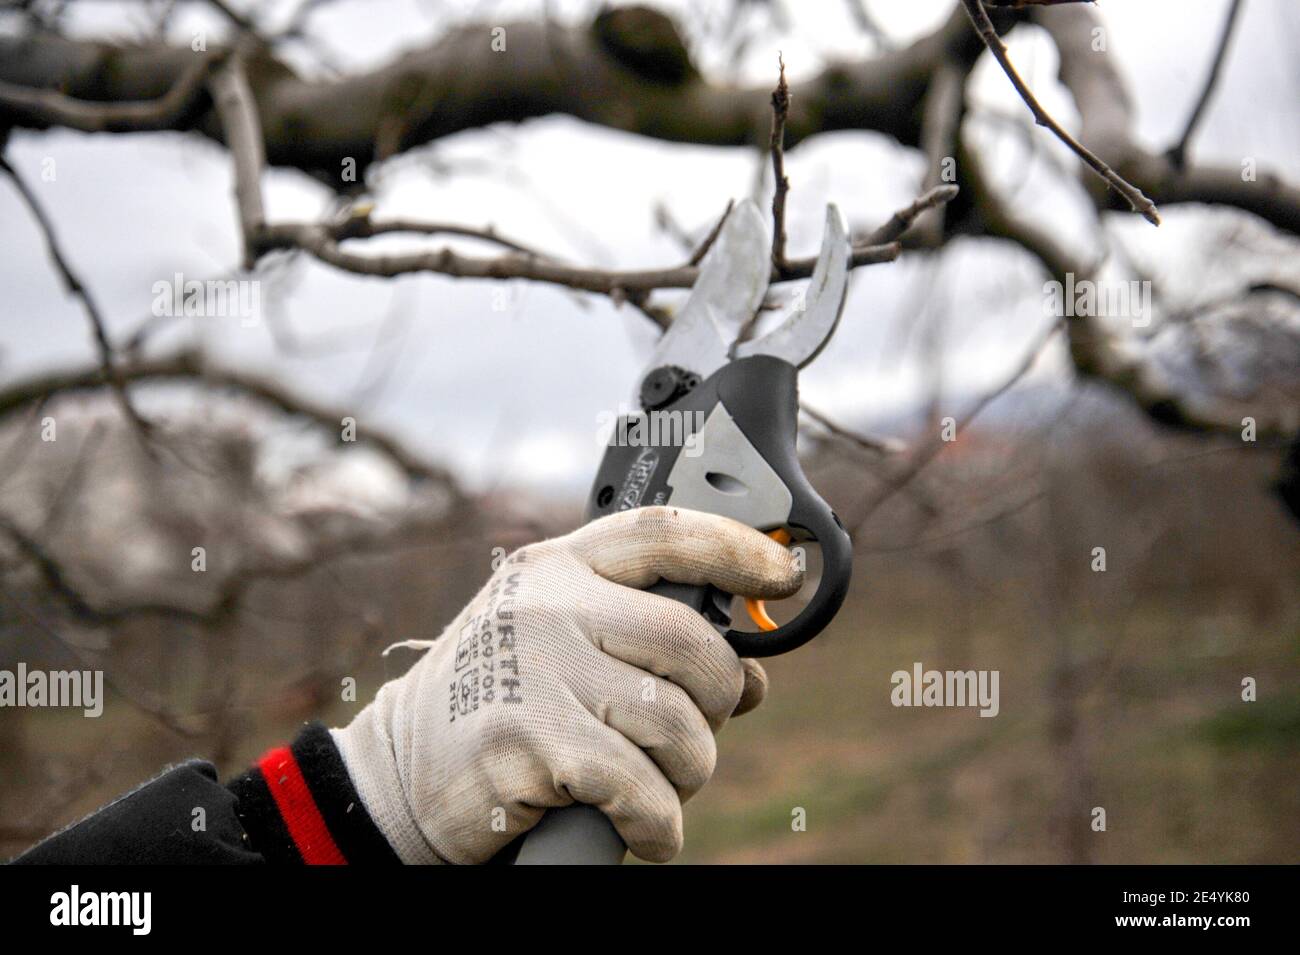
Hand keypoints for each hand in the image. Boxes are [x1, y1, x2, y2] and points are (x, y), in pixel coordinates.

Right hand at [331, 505, 800, 862]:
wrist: (397, 773)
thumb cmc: (499, 704)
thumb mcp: (562, 645)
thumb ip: (645, 641)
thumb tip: (754, 675)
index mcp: (560, 569)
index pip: (664, 535)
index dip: (736, 548)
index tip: (783, 573)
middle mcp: (550, 605)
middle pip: (692, 642)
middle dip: (720, 700)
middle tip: (699, 732)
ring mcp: (538, 669)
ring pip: (676, 722)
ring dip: (689, 772)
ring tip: (659, 787)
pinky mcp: (532, 739)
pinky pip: (642, 787)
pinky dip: (660, 823)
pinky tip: (647, 831)